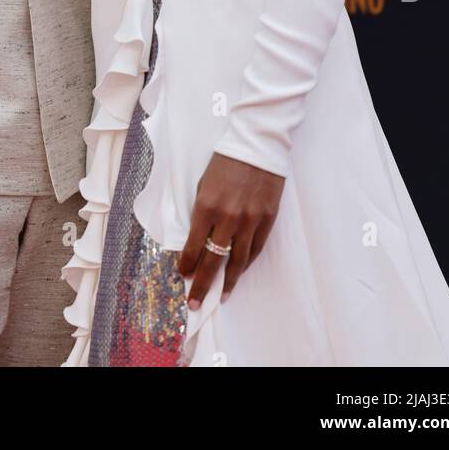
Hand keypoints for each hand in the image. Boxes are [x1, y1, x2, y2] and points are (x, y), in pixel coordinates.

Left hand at [178, 152, 284, 308]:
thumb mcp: (204, 184)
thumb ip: (201, 212)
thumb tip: (196, 239)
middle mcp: (228, 217)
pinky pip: (254, 250)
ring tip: (220, 296)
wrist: (257, 146)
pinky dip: (245, 264)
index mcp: (207, 206)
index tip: (182, 275)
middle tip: (194, 304)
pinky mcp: (267, 220)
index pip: (193, 245)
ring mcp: (249, 221)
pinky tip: (238, 273)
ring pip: (237, 261)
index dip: (186, 264)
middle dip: (202, 284)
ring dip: (227, 282)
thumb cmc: (225, 162)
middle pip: (213, 260)